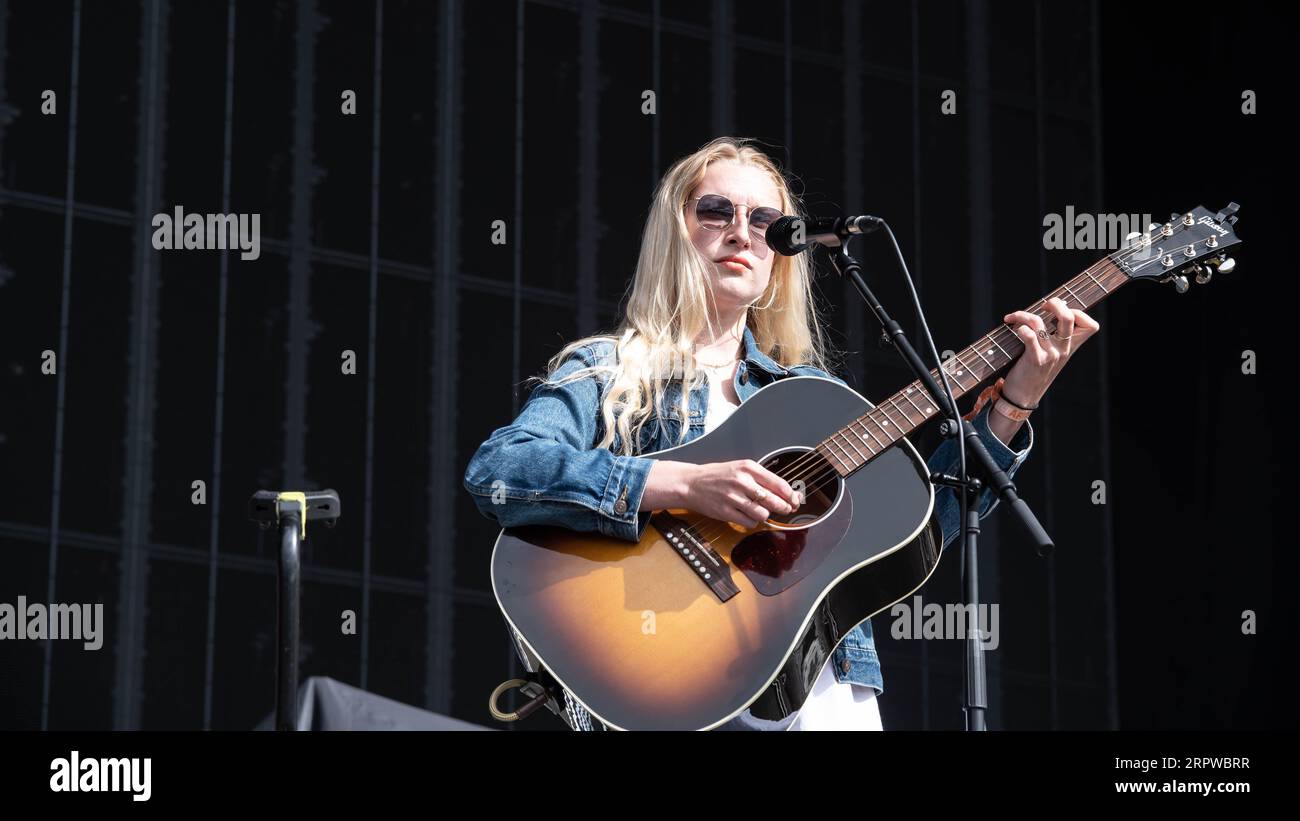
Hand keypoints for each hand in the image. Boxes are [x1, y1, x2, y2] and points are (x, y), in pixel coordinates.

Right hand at [644, 459, 800, 528]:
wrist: (690, 483)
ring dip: (764, 515)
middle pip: (773, 500)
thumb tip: (785, 493)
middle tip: (786, 509)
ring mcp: (733, 497)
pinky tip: (747, 515)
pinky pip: (749, 522)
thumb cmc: (717, 476)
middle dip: (783, 507)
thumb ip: (761, 479)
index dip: (791, 495)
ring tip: (759, 510)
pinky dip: (752, 521)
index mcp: (748, 468)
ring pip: (763, 513)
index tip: (795, 501)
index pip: (778, 483)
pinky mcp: (726, 512)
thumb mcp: (739, 469)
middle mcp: (742, 481)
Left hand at [1000, 297, 1100, 405]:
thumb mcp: (1050, 354)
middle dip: (1055, 303)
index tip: (1059, 312)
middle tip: (1042, 306)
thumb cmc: (1032, 371)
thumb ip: (1053, 336)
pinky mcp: (1035, 360)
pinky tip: (1013, 329)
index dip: (1079, 312)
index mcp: (1070, 347)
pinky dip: (1020, 328)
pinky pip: (1029, 336)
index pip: (1091, 326)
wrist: (1023, 397)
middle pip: (1069, 317)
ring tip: (1013, 318)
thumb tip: (1045, 310)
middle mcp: (1063, 350)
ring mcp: (1050, 355)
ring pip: (1040, 323)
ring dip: (1023, 315)